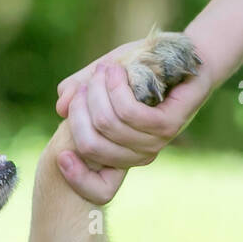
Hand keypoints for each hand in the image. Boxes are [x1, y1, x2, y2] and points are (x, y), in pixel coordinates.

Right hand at [54, 41, 211, 203]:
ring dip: (99, 90)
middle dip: (80, 109)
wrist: (183, 56)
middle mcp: (137, 156)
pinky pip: (129, 112)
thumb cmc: (140, 68)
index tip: (60, 154)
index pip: (92, 185)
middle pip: (91, 145)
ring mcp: (154, 142)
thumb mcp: (101, 79)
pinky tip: (116, 71)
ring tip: (104, 70)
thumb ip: (79, 91)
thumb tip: (60, 108)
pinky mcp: (167, 125)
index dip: (72, 174)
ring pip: (108, 123)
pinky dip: (117, 87)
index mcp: (120, 155)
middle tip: (86, 83)